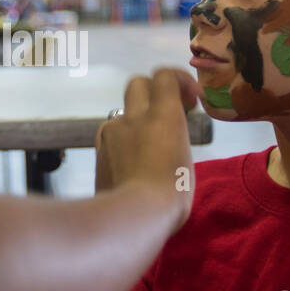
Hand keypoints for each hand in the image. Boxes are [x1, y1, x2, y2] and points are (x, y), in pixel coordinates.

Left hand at [95, 68, 201, 223]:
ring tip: (147, 147)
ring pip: (122, 113)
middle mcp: (134, 116)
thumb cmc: (172, 191)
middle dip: (152, 91)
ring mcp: (111, 132)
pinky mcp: (98, 151)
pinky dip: (121, 142)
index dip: (178, 80)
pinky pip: (110, 137)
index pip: (165, 76)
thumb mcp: (186, 161)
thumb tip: (167, 141)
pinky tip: (129, 164)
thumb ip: (175, 139)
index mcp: (163, 114)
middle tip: (165, 113)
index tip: (191, 101)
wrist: (134, 214)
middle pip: (138, 84)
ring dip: (135, 122)